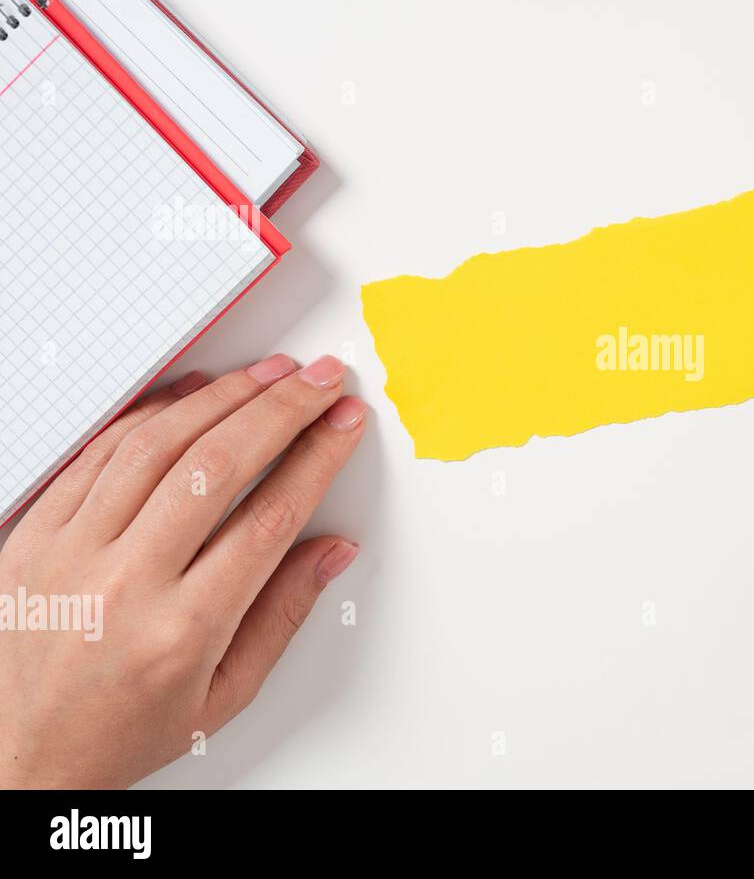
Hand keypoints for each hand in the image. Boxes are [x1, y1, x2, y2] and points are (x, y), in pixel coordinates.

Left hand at [0, 354, 365, 787]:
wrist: (18, 758)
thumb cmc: (119, 732)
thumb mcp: (222, 696)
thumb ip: (282, 615)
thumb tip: (331, 550)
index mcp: (182, 632)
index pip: (269, 518)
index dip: (317, 458)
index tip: (343, 424)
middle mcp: (122, 585)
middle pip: (219, 466)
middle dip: (282, 410)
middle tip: (318, 380)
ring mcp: (69, 554)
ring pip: (156, 445)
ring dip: (222, 396)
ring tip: (267, 374)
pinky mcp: (33, 537)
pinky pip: (95, 454)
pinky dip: (149, 413)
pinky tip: (189, 393)